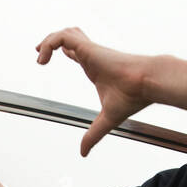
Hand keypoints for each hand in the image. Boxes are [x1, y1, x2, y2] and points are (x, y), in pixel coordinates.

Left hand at [35, 27, 152, 156]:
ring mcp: (90, 50)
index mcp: (95, 67)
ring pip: (65, 34)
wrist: (147, 83)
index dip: (63, 51)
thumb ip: (93, 135)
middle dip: (51, 41)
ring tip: (39, 57)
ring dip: (48, 41)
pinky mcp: (88, 47)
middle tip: (38, 51)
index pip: (77, 52)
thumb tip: (83, 153)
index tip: (48, 58)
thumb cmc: (133, 97)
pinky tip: (43, 58)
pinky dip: (49, 43)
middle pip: (70, 38)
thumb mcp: (106, 120)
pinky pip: (63, 38)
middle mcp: (92, 56)